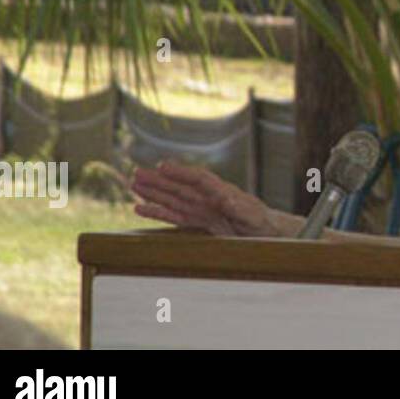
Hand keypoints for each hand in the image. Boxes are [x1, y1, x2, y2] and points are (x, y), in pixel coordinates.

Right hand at [130, 159, 274, 236]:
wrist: (266, 232)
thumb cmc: (262, 222)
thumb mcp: (253, 216)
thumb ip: (239, 208)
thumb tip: (225, 198)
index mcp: (222, 192)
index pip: (198, 178)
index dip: (181, 172)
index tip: (163, 166)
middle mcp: (207, 198)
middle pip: (179, 186)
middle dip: (158, 180)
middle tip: (136, 172)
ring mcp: (201, 209)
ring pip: (172, 199)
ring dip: (154, 192)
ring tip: (133, 184)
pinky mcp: (197, 222)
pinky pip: (173, 216)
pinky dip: (157, 212)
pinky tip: (140, 208)